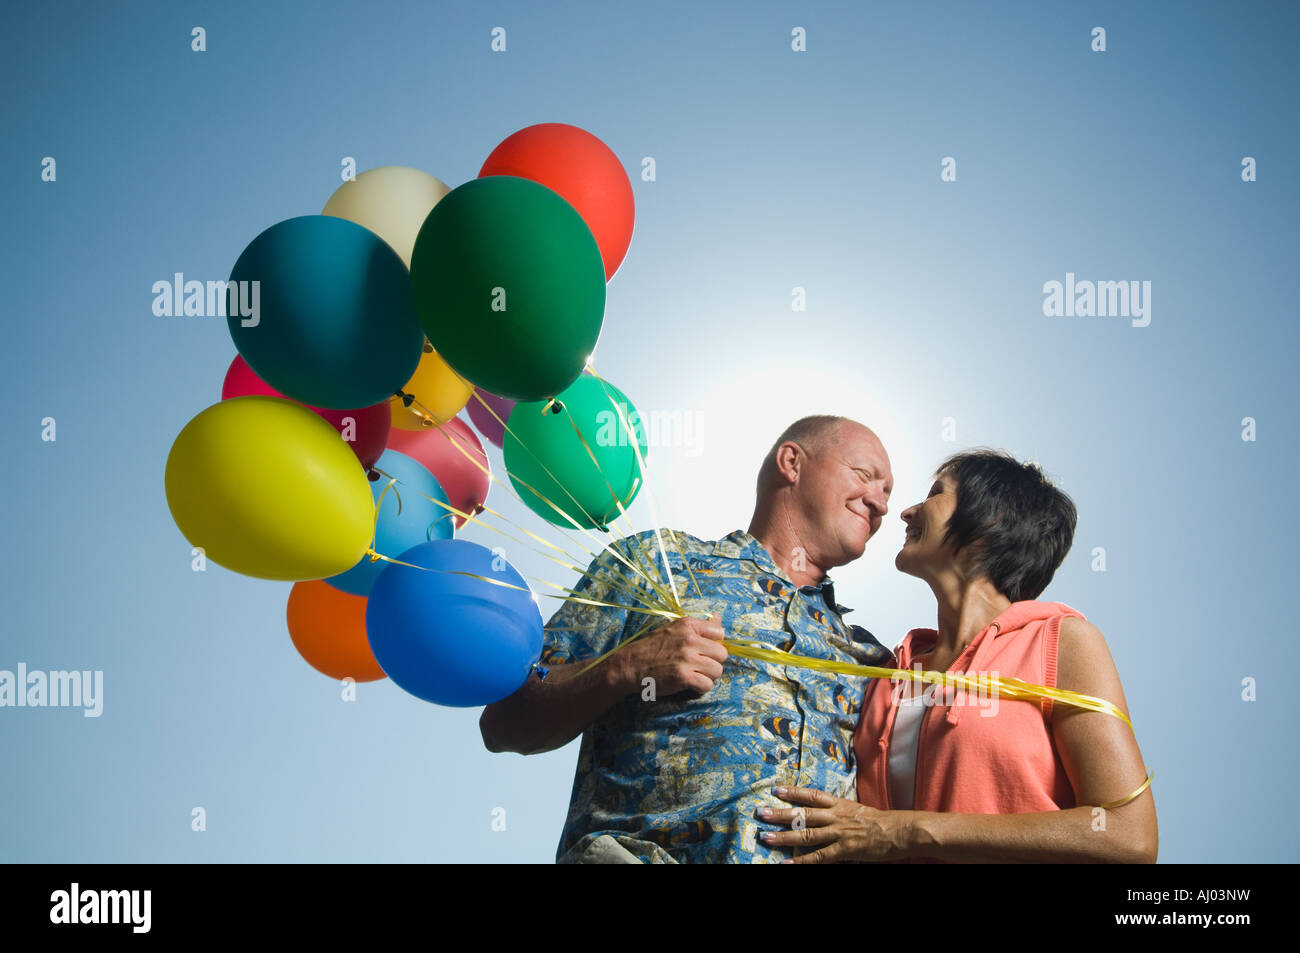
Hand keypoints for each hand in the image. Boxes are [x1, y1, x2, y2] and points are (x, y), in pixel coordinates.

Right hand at [613, 613, 726, 696]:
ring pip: (717, 671)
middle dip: (713, 662)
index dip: (714, 644)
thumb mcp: (674, 628)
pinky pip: (707, 685)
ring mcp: (687, 658)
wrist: (630, 665)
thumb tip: (718, 617)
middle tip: (699, 666)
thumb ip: (698, 626)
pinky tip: (690, 684)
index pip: (719, 633)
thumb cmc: (652, 647)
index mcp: (688, 625)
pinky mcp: (683, 676)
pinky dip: (700, 688)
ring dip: (707, 676)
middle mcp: (689, 640)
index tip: (704, 651)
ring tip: (694, 675)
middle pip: (722, 654)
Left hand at [757, 786, 913, 862]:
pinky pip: (819, 857)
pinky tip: (788, 863)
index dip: (793, 792)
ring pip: (806, 834)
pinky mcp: (844, 850)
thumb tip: (824, 813)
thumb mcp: (857, 810)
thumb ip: (839, 812)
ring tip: (766, 837)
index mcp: (839, 804)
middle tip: (760, 812)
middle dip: (780, 813)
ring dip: (784, 836)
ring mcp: (838, 833)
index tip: (775, 789)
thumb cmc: (881, 821)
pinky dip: (802, 860)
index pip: (811, 795)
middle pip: (802, 813)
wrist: (901, 830)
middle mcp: (835, 816)